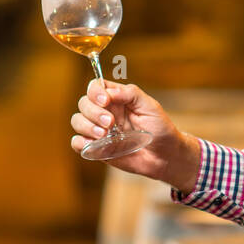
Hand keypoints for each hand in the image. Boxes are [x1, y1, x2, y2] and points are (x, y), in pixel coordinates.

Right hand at [70, 79, 197, 186]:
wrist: (166, 156)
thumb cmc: (160, 128)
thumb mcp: (150, 106)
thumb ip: (130, 94)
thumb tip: (107, 92)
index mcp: (116, 99)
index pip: (95, 87)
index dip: (95, 92)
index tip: (105, 101)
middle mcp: (104, 112)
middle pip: (84, 103)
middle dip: (93, 112)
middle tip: (110, 122)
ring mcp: (99, 130)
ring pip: (77, 121)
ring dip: (86, 126)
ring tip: (104, 135)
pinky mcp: (97, 148)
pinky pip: (77, 143)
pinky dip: (80, 142)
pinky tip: (94, 144)